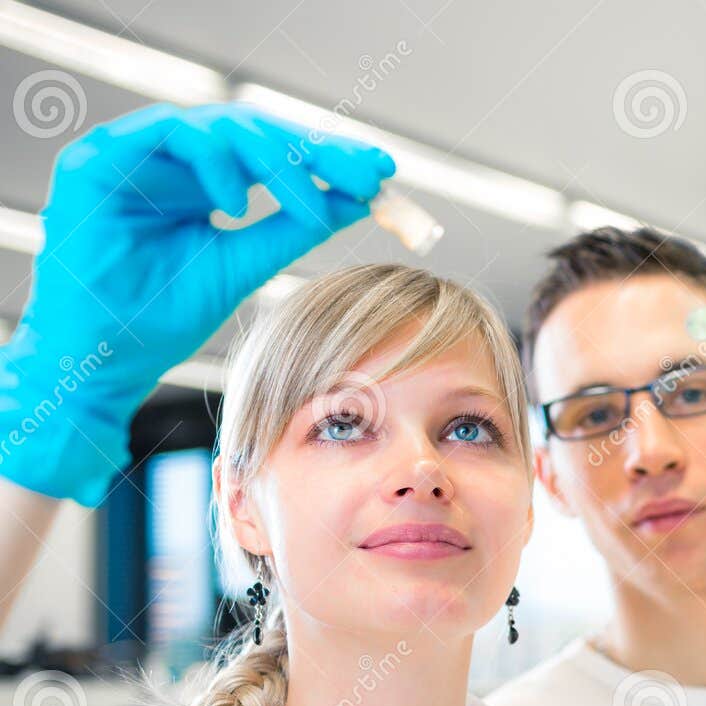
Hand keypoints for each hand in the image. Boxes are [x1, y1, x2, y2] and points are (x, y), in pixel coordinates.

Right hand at [0, 102, 393, 505]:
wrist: (109, 357)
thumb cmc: (166, 316)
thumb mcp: (246, 265)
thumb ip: (295, 227)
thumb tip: (358, 199)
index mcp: (207, 183)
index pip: (277, 155)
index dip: (329, 158)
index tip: (382, 172)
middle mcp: (174, 162)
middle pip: (257, 133)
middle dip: (317, 152)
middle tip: (365, 176)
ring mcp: (138, 154)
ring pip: (221, 125)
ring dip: (275, 159)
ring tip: (306, 203)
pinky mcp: (100, 157)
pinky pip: (170, 133)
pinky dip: (212, 162)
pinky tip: (237, 204)